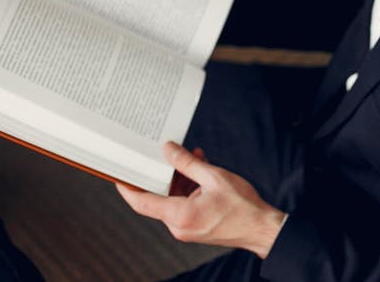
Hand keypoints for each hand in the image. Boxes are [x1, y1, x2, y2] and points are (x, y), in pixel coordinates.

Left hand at [116, 141, 285, 257]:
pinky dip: (188, 188)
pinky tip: (200, 171)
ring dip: (180, 178)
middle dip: (164, 173)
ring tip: (194, 158)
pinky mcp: (194, 226)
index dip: (127, 187)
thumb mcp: (214, 177)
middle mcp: (178, 225)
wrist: (261, 228)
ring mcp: (186, 228)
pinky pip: (183, 204)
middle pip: (158, 197)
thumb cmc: (242, 207)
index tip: (119, 174)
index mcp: (179, 215)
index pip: (142, 201)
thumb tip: (169, 151)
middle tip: (167, 153)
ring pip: (172, 199)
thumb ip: (188, 163)